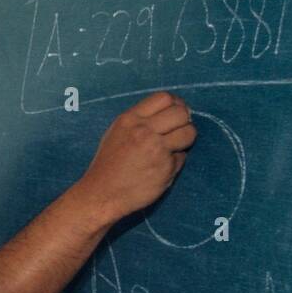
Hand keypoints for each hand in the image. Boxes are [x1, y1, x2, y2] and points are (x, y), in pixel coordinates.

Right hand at [77, 91, 195, 222]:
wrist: (103, 194)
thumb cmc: (109, 164)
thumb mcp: (117, 132)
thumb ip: (140, 120)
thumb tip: (169, 112)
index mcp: (130, 119)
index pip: (164, 98)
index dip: (175, 104)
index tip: (177, 112)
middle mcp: (144, 131)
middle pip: (181, 112)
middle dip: (185, 120)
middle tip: (180, 129)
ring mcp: (157, 149)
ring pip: (189, 132)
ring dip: (186, 138)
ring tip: (176, 146)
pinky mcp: (166, 167)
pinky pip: (182, 156)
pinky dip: (176, 160)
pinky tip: (163, 166)